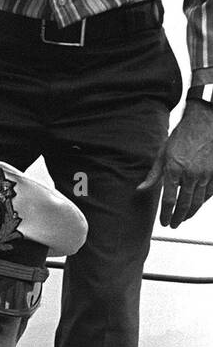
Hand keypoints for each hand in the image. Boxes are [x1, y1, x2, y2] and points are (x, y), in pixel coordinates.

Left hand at [137, 101, 212, 227]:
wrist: (204, 122)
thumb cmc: (182, 136)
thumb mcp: (163, 153)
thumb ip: (154, 174)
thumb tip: (141, 189)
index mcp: (175, 170)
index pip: (169, 201)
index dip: (166, 215)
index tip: (164, 222)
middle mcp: (191, 175)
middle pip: (184, 205)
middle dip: (178, 218)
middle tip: (174, 225)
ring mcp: (205, 174)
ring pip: (198, 202)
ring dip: (190, 213)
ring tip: (184, 218)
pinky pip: (209, 194)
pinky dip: (202, 202)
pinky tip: (197, 205)